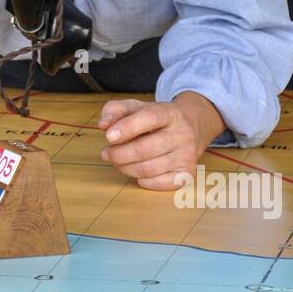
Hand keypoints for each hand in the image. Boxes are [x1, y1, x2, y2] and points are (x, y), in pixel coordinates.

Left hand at [97, 92, 223, 190]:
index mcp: (169, 113)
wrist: (189, 129)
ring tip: (118, 162)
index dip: (127, 127)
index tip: (109, 137)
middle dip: (119, 154)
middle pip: (146, 148)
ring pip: (149, 169)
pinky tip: (137, 172)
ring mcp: (187, 155)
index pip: (150, 118)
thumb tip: (103, 125)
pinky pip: (160, 183)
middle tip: (106, 154)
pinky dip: (143, 181)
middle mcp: (182, 134)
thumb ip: (115, 111)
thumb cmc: (155, 120)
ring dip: (126, 168)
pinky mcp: (187, 173)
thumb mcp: (135, 108)